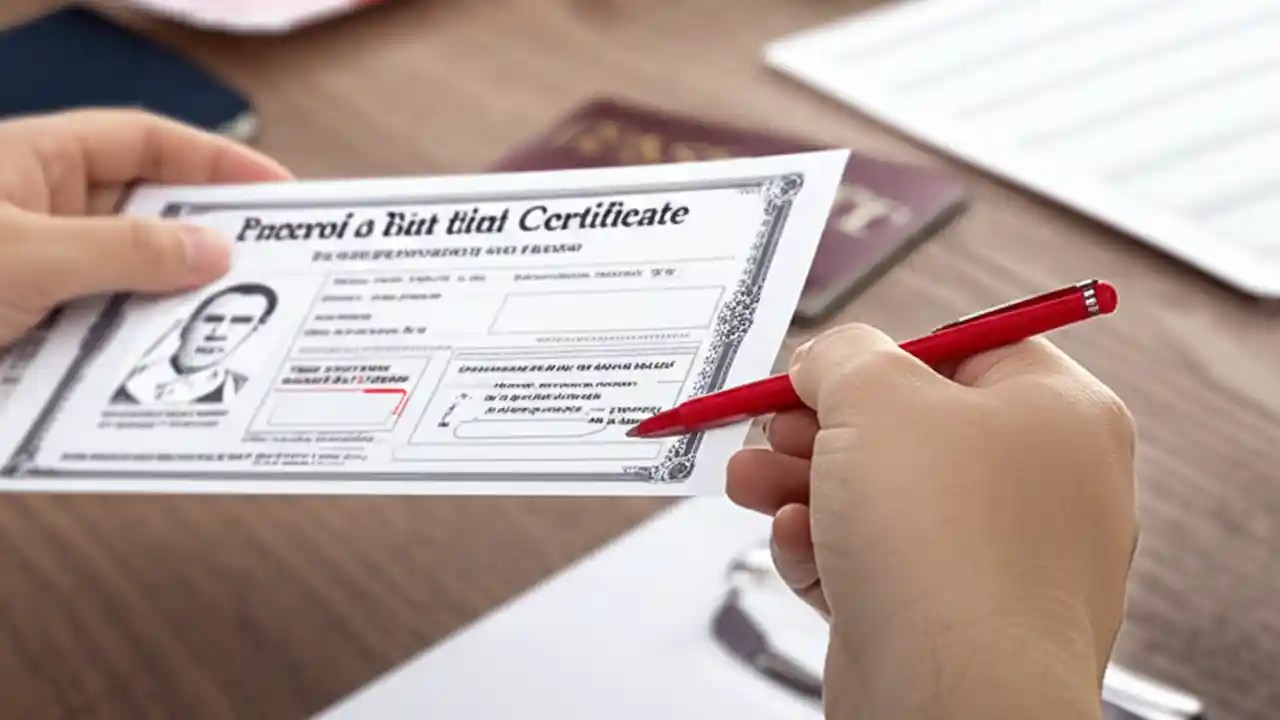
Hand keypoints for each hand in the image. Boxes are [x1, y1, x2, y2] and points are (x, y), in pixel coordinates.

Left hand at [0, 109, 291, 346]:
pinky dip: (129, 343)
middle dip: (202, 238)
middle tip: (268, 265)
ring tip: (223, 321)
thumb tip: (214, 252)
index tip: (277, 188)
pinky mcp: (26, 323)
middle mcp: (35, 209)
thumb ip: (124, 251)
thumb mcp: (26, 256)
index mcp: (31, 161)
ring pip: (126, 275)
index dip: (213, 160)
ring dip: (168, 301)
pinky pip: (98, 326)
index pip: (143, 142)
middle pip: (146, 211)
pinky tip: (163, 364)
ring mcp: (32, 267)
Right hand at [727, 324, 1136, 718]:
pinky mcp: (950, 618)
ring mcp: (999, 559)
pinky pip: (880, 564)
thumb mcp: (878, 396)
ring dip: (803, 483)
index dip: (884, 352)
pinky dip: (827, 548)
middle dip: (821, 427)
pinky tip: (793, 540)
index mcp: (1060, 415)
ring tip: (749, 480)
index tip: (821, 366)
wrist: (953, 702)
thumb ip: (845, 354)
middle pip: (912, 428)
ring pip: (884, 499)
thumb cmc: (945, 543)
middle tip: (773, 426)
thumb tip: (827, 360)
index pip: (967, 349)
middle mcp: (1042, 486)